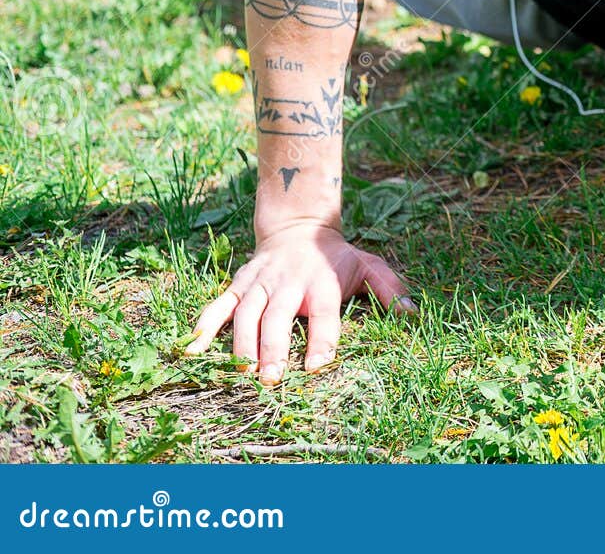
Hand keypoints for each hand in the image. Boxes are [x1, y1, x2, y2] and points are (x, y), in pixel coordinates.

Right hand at [183, 223, 415, 384]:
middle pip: (278, 317)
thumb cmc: (335, 257)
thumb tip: (411, 315)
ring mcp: (260, 284)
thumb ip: (390, 289)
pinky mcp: (238, 285)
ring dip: (242, 345)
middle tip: (271, 379)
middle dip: (274, 348)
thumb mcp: (368, 265)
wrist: (297, 226)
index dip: (322, 340)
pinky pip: (218, 306)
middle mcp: (289, 283)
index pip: (324, 313)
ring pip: (246, 315)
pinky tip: (193, 349)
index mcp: (322, 283)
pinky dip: (204, 325)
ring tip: (242, 373)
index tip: (318, 366)